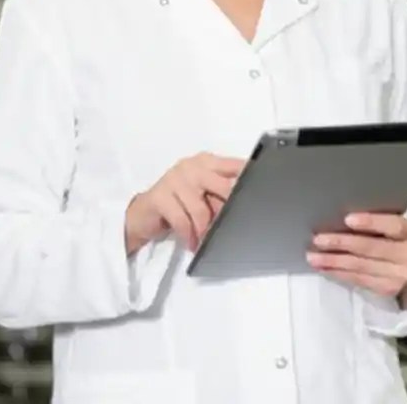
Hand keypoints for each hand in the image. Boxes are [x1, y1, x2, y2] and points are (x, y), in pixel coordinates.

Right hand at [124, 154, 243, 254]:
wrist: (143, 215)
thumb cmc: (179, 205)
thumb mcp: (205, 199)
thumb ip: (222, 197)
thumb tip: (245, 207)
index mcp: (206, 162)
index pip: (233, 166)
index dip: (249, 177)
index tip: (263, 189)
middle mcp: (190, 166)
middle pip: (221, 185)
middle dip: (228, 209)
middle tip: (233, 225)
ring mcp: (173, 179)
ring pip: (200, 209)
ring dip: (204, 230)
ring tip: (205, 241)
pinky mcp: (158, 196)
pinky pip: (181, 220)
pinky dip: (189, 235)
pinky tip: (192, 243)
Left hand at [306, 213, 406, 309]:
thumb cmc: (402, 239)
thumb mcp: (401, 227)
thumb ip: (382, 221)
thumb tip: (343, 215)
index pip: (394, 225)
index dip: (371, 222)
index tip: (348, 219)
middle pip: (372, 248)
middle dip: (342, 244)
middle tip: (318, 239)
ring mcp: (401, 276)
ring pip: (362, 267)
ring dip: (334, 262)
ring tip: (312, 257)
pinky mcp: (390, 290)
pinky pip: (360, 281)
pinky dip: (340, 274)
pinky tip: (324, 268)